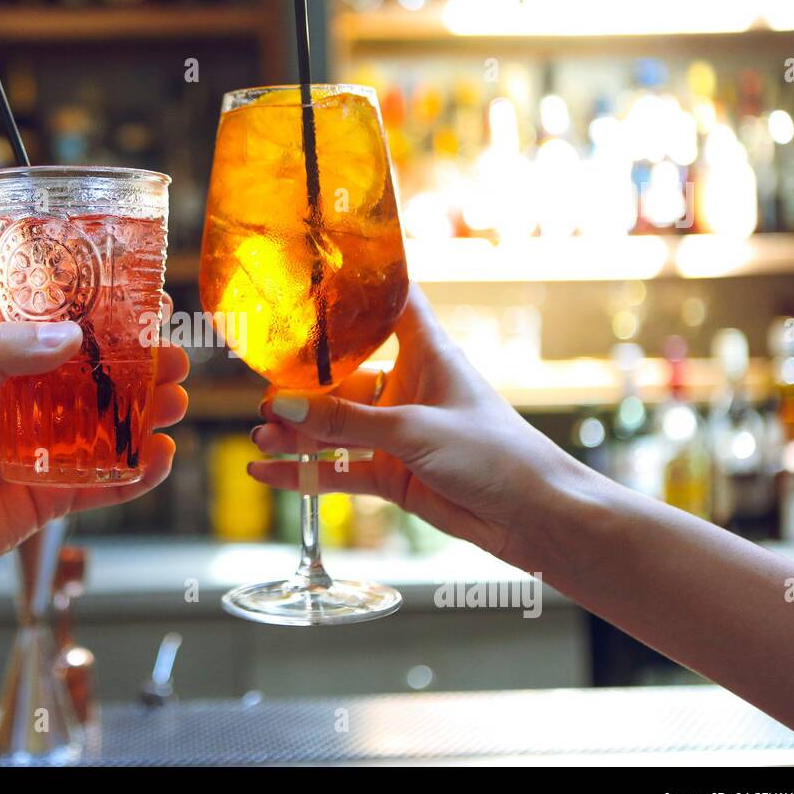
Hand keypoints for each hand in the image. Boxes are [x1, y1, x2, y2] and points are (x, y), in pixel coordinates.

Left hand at [0, 298, 188, 595]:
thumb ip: (0, 356)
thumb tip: (70, 337)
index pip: (58, 332)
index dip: (104, 318)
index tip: (146, 303)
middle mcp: (25, 407)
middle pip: (96, 381)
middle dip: (139, 369)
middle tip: (175, 359)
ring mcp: (42, 454)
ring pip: (108, 429)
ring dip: (146, 416)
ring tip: (176, 404)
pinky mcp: (51, 500)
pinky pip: (104, 484)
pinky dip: (136, 474)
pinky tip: (159, 458)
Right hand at [248, 285, 581, 568]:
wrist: (532, 517)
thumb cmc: (494, 453)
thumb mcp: (413, 430)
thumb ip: (343, 421)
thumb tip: (279, 405)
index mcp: (427, 353)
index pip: (390, 303)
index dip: (357, 287)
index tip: (314, 276)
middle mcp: (409, 387)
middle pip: (345, 375)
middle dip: (303, 384)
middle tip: (264, 392)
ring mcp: (399, 433)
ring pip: (336, 427)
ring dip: (298, 432)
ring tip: (261, 434)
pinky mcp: (394, 474)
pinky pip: (339, 470)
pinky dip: (305, 473)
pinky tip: (268, 472)